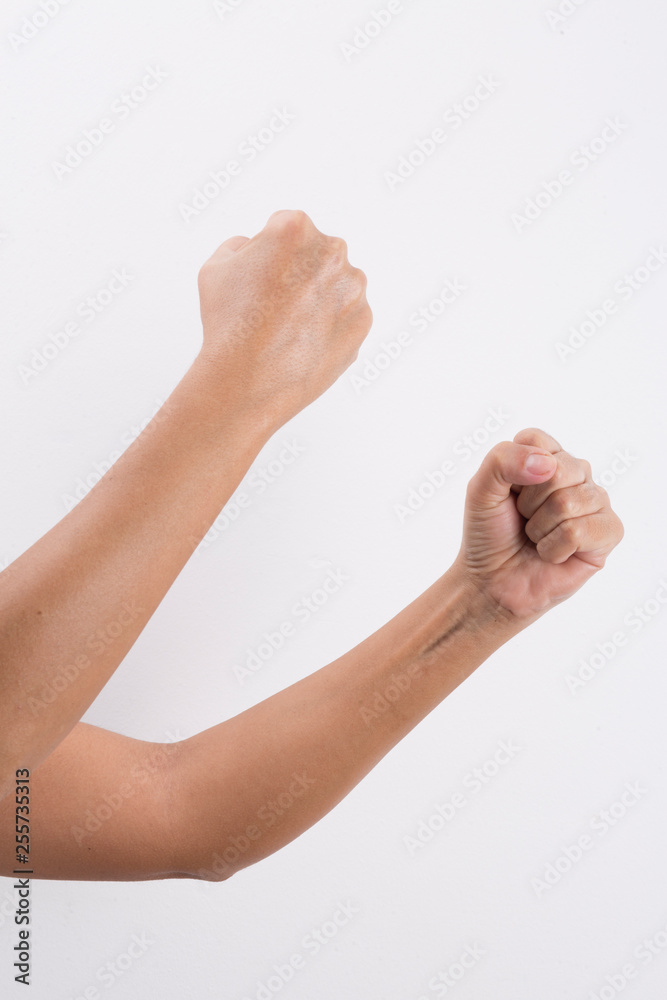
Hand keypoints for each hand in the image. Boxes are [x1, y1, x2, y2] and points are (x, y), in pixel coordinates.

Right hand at [195, 209, 371, 430]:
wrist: (250, 381)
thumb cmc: (228, 324)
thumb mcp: (215, 267)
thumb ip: (241, 244)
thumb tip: (257, 247)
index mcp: (295, 228)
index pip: (286, 228)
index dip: (267, 254)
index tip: (260, 279)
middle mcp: (332, 251)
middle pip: (315, 253)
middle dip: (299, 273)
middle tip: (274, 305)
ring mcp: (353, 288)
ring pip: (336, 284)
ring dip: (318, 298)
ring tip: (289, 327)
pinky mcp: (364, 320)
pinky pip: (347, 315)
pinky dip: (331, 325)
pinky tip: (305, 341)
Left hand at [452, 428, 623, 622]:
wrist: (493, 581)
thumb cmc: (489, 534)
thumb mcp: (480, 490)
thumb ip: (501, 460)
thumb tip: (547, 464)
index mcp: (546, 456)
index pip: (536, 439)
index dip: (514, 471)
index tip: (508, 494)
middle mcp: (576, 474)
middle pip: (558, 470)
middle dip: (529, 504)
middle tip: (524, 521)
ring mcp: (596, 501)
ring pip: (568, 503)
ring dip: (540, 529)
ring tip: (537, 538)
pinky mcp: (608, 532)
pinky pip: (580, 531)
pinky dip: (555, 549)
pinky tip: (553, 554)